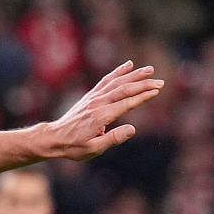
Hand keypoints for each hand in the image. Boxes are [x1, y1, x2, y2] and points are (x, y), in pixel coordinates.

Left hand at [36, 62, 165, 160]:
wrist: (53, 138)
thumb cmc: (73, 147)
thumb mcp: (93, 149)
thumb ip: (113, 139)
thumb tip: (132, 129)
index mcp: (101, 116)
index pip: (126, 103)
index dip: (142, 96)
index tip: (156, 91)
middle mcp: (98, 103)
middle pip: (124, 89)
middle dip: (143, 84)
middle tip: (161, 81)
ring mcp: (93, 98)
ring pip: (116, 82)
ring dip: (134, 75)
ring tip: (150, 69)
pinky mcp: (90, 96)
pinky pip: (106, 80)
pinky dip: (118, 72)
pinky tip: (128, 65)